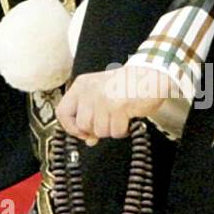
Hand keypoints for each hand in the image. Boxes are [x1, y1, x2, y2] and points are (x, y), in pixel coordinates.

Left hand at [56, 65, 179, 142]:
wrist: (151, 74)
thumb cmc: (127, 86)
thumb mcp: (102, 96)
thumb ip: (90, 116)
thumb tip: (88, 139)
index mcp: (81, 86)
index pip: (62, 113)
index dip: (71, 128)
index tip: (83, 132)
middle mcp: (89, 90)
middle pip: (82, 125)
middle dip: (96, 130)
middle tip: (109, 122)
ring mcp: (103, 98)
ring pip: (99, 130)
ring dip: (112, 129)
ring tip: (120, 117)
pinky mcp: (118, 106)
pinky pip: (115, 131)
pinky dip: (123, 130)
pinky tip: (127, 118)